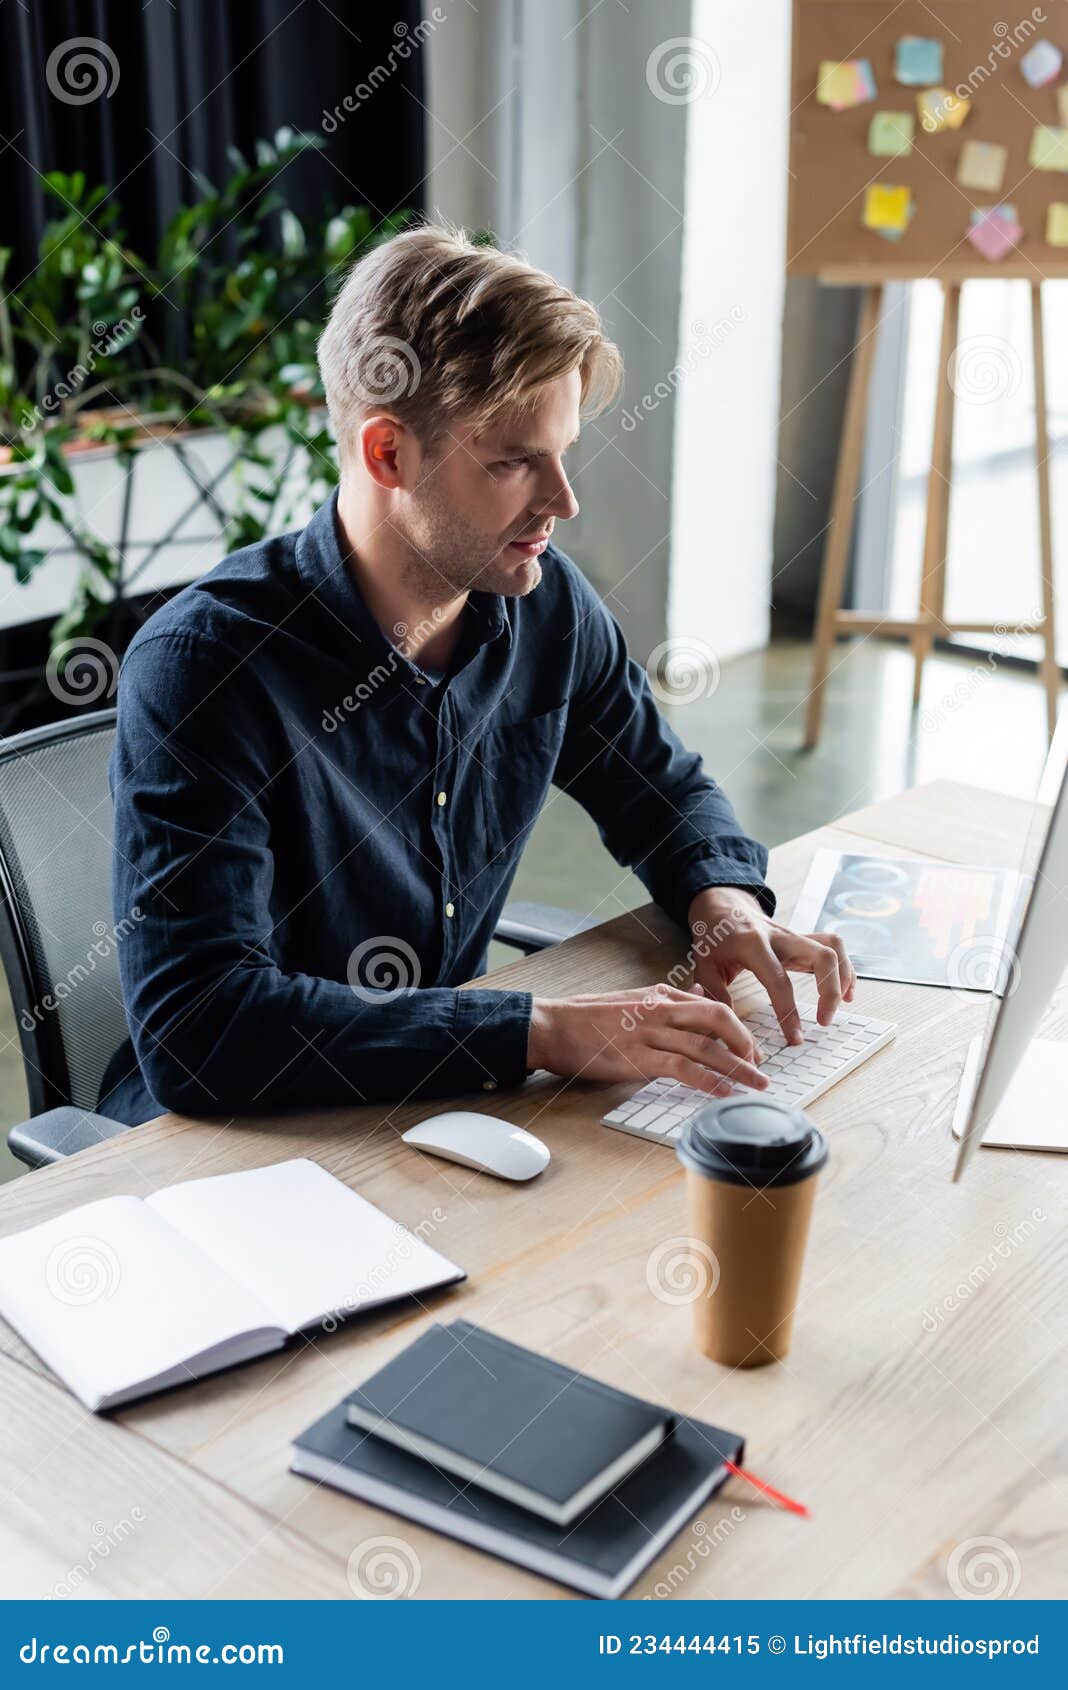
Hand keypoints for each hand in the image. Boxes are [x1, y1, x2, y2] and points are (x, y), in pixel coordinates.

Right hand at [526, 985, 769, 1096]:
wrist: (553, 1026)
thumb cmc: (586, 1018)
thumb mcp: (632, 999)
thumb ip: (667, 999)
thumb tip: (698, 991)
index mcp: (660, 996)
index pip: (712, 1007)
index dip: (738, 1029)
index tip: (750, 1049)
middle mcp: (661, 1010)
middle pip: (719, 1019)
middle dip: (746, 1043)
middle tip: (760, 1066)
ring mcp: (650, 1033)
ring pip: (707, 1046)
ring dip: (738, 1067)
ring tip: (757, 1084)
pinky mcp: (639, 1058)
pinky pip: (684, 1069)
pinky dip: (709, 1081)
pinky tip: (725, 1092)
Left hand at [687, 886, 855, 1043]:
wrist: (721, 906)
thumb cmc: (713, 937)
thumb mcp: (703, 965)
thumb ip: (717, 996)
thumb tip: (733, 1031)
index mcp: (753, 944)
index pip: (779, 981)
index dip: (789, 1013)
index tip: (795, 1038)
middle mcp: (780, 936)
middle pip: (822, 956)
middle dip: (831, 991)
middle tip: (824, 1021)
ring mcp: (794, 935)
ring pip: (834, 947)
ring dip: (844, 976)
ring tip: (842, 1005)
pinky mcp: (802, 938)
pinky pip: (834, 947)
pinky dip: (845, 968)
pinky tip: (847, 992)